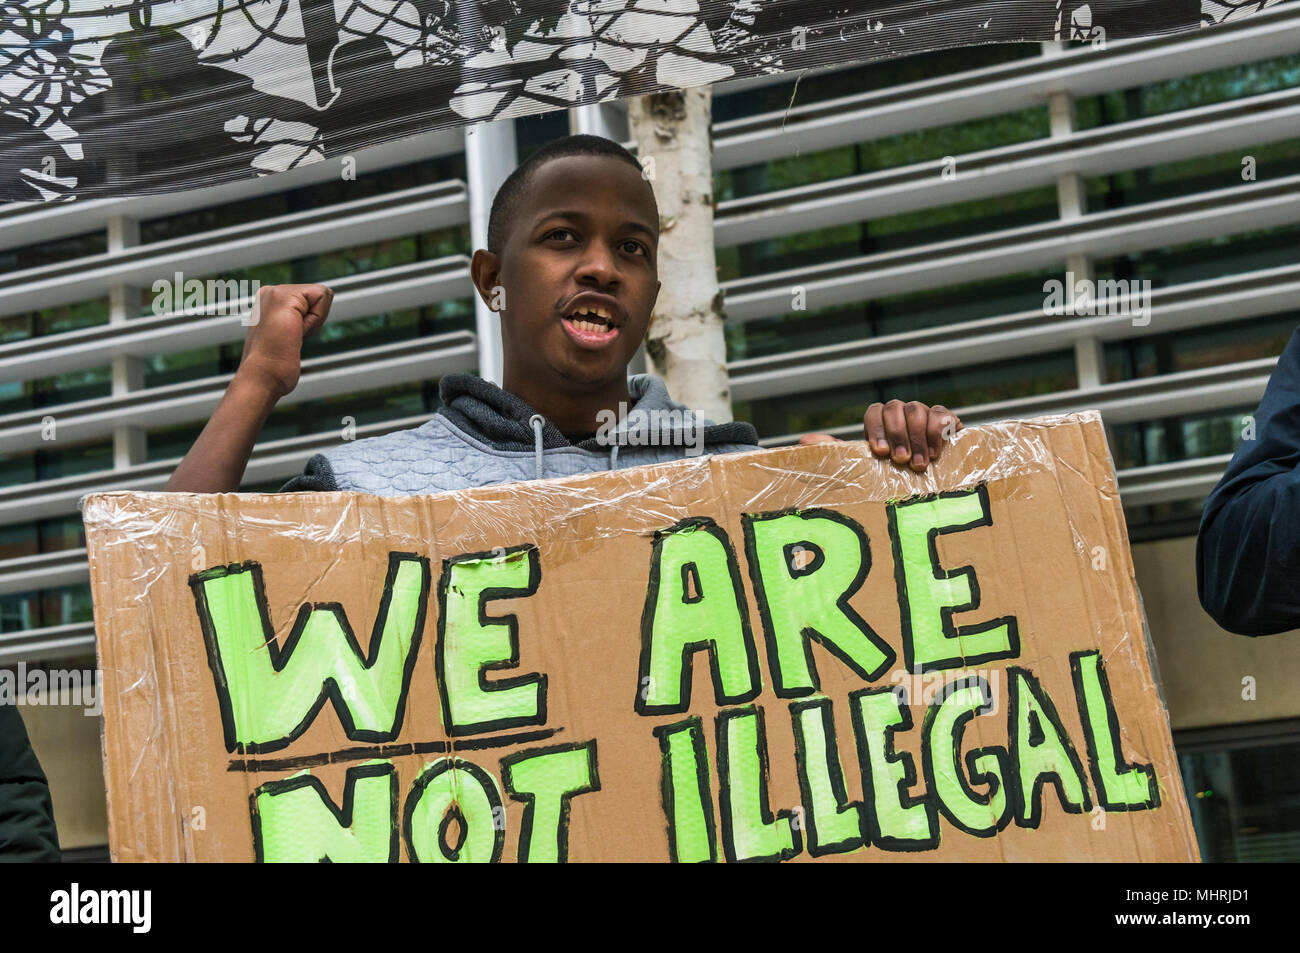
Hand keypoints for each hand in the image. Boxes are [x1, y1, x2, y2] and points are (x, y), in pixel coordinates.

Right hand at [236, 284, 333, 398]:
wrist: (261, 378)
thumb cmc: (273, 369)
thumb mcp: (284, 340)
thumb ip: (292, 325)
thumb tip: (300, 326)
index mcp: (268, 301)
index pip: (313, 300)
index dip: (312, 323)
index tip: (290, 338)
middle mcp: (269, 292)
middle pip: (320, 295)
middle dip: (316, 320)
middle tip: (291, 338)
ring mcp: (274, 292)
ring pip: (323, 294)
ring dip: (315, 321)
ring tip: (291, 336)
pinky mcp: (284, 297)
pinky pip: (322, 296)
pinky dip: (317, 318)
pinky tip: (295, 332)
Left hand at [864, 400, 961, 471]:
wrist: (942, 471)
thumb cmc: (907, 470)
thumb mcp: (889, 465)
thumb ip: (878, 461)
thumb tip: (866, 462)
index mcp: (883, 419)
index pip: (874, 412)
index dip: (876, 429)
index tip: (881, 451)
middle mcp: (902, 411)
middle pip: (893, 409)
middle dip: (897, 435)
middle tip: (901, 458)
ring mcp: (923, 410)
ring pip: (915, 410)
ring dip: (916, 439)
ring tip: (918, 463)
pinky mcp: (944, 416)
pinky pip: (938, 415)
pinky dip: (935, 434)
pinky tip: (933, 453)